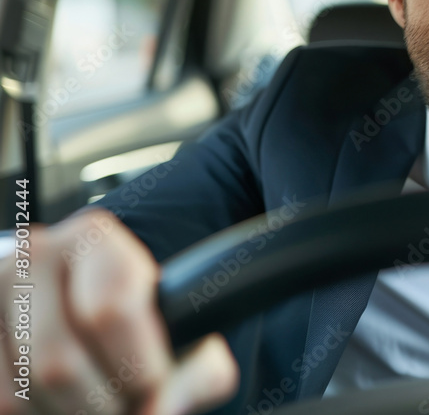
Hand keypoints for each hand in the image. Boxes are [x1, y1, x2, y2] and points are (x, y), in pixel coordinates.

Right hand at [0, 209, 237, 414]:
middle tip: (127, 410)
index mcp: (95, 241)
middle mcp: (36, 258)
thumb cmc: (143, 323)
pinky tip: (64, 406)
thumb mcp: (184, 332)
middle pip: (58, 363)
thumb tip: (161, 410)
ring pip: (20, 392)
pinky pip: (1, 401)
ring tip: (98, 406)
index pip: (110, 309)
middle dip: (101, 407)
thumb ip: (199, 371)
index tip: (154, 396)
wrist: (81, 307)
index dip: (138, 370)